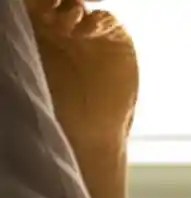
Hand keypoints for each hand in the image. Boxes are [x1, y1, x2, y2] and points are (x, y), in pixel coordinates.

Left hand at [25, 0, 137, 146]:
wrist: (92, 130)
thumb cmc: (56, 106)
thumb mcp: (30, 67)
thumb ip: (23, 38)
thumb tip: (15, 13)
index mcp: (35, 30)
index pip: (33, 3)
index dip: (34, 0)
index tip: (30, 5)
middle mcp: (62, 27)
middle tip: (48, 5)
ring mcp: (88, 33)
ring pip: (79, 3)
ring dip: (71, 7)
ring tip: (64, 24)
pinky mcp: (114, 39)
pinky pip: (105, 18)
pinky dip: (96, 19)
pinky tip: (85, 32)